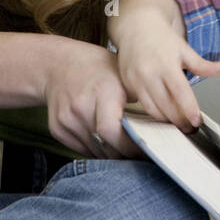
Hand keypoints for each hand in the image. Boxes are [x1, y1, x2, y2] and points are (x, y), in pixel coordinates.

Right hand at [38, 37, 142, 157]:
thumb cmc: (96, 67)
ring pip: (95, 151)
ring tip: (124, 147)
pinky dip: (96, 149)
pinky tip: (104, 139)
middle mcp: (80, 106)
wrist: (57, 65)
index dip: (130, 147)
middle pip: (105, 146)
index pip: (112, 132)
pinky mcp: (57, 129)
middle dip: (125, 154)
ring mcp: (66, 119)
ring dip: (112, 154)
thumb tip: (163, 123)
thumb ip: (139, 98)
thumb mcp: (122, 73)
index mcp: (101, 91)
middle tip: (140, 154)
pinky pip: (82, 149)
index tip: (146, 151)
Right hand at [115, 16, 219, 129]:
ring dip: (166, 120)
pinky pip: (141, 104)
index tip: (197, 121)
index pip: (180, 92)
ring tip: (178, 125)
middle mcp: (149, 73)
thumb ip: (201, 64)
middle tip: (190, 128)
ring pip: (152, 109)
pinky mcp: (127, 84)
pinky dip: (153, 112)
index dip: (189, 109)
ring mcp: (135, 80)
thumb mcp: (184, 49)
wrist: (135, 27)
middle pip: (166, 105)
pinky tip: (164, 115)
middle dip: (179, 120)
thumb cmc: (161, 38)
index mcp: (166, 64)